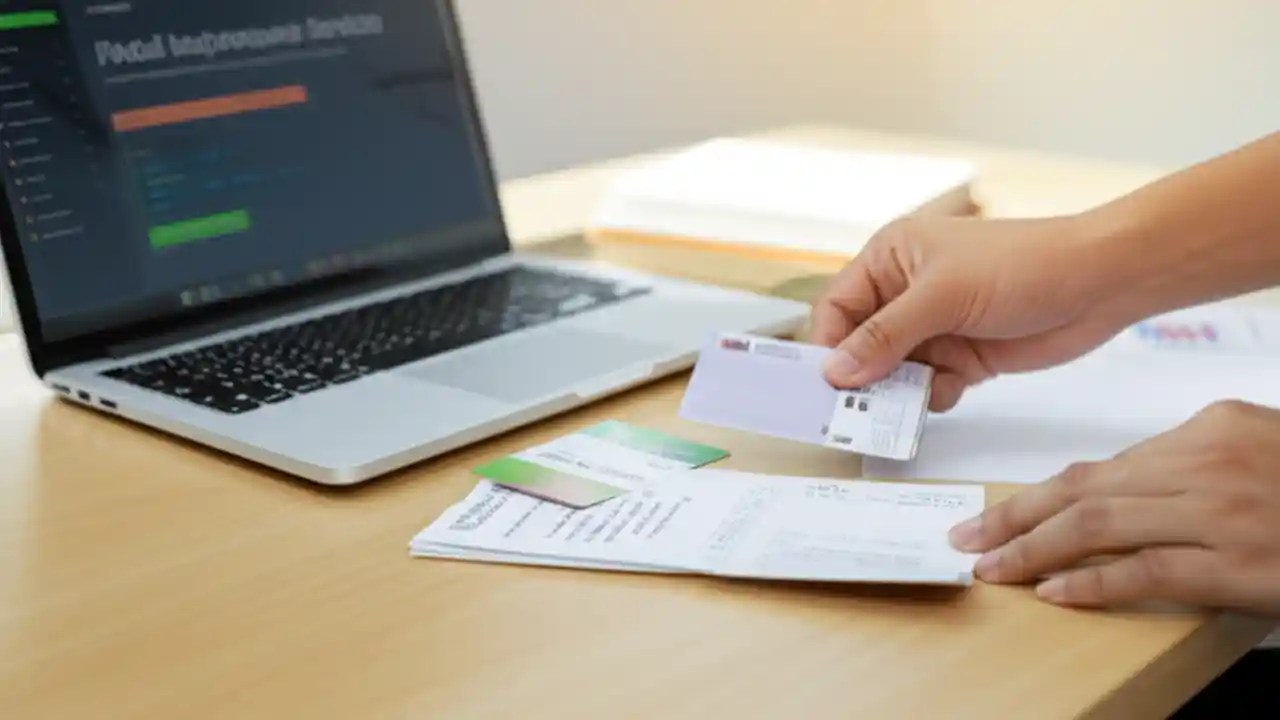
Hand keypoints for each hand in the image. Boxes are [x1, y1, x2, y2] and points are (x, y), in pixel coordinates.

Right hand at [810, 216, 1130, 409]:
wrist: (1100, 283)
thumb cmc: (1021, 266)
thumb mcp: (942, 296)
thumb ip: (885, 337)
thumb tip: (834, 372)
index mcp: (891, 258)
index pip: (838, 307)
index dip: (828, 345)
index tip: (825, 385)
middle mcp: (906, 292)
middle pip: (860, 344)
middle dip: (861, 375)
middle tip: (853, 411)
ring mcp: (935, 326)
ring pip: (893, 371)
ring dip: (898, 391)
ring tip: (907, 403)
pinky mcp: (962, 356)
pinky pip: (928, 386)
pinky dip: (932, 396)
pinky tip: (951, 390)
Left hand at [949, 400, 1279, 615]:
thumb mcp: (1255, 448)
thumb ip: (1189, 464)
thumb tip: (1119, 488)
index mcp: (1206, 428)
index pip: (1100, 467)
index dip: (1038, 494)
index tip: (997, 511)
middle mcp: (1205, 461)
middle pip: (1082, 489)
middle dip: (1013, 515)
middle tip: (963, 536)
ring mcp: (1221, 510)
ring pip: (1099, 525)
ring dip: (1031, 548)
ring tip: (990, 567)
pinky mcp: (1239, 559)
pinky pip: (1148, 571)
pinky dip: (1093, 582)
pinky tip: (1053, 592)